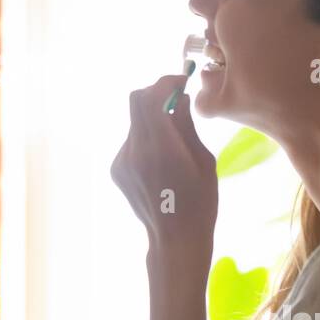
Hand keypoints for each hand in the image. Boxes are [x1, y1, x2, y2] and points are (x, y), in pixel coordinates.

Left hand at [110, 75, 217, 255]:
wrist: (175, 238)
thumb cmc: (200, 200)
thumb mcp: (203, 160)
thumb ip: (186, 125)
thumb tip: (179, 98)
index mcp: (160, 148)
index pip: (148, 98)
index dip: (164, 83)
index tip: (182, 81)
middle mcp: (135, 151)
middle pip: (136, 102)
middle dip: (157, 95)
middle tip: (177, 100)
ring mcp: (121, 161)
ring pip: (136, 123)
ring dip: (154, 121)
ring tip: (174, 144)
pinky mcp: (116, 169)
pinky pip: (132, 142)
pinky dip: (147, 139)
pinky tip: (161, 163)